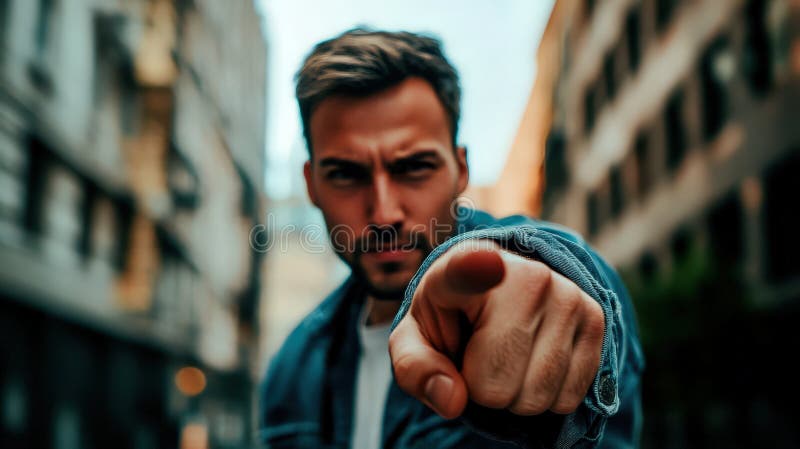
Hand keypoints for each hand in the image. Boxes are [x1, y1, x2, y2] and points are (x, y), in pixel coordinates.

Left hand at [388, 239, 604, 418]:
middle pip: (496, 384)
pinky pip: (568, 398)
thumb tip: (452, 399)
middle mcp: (523, 274)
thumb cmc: (451, 320)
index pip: (470, 271)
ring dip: (515, 397)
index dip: (478, 270)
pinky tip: (533, 363)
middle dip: (482, 389)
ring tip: (506, 358)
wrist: (499, 297)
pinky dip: (547, 399)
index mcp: (461, 270)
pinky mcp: (595, 318)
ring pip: (536, 397)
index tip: (485, 263)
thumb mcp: (415, 341)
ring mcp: (565, 294)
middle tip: (479, 356)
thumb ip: (416, 369)